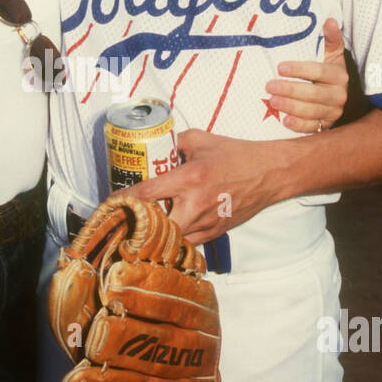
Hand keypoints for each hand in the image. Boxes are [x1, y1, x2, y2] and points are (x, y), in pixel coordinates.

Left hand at [124, 130, 289, 244]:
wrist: (270, 173)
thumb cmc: (238, 155)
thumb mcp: (202, 140)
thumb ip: (176, 142)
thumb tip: (156, 147)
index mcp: (191, 178)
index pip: (148, 193)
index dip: (125, 199)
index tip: (111, 203)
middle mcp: (197, 203)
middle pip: (157, 225)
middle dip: (140, 224)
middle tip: (128, 219)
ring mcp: (208, 221)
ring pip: (172, 237)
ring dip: (158, 233)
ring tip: (145, 226)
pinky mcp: (217, 231)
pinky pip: (189, 241)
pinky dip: (177, 237)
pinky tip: (170, 230)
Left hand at [265, 17, 346, 132]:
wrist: (338, 101)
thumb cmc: (327, 75)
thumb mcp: (332, 57)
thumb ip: (331, 40)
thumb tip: (329, 20)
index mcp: (339, 75)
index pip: (319, 72)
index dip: (300, 69)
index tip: (280, 67)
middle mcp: (339, 95)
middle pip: (313, 93)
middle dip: (290, 90)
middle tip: (269, 86)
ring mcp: (333, 113)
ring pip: (311, 111)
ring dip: (291, 107)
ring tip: (272, 101)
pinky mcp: (325, 126)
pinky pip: (312, 128)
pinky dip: (298, 125)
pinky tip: (284, 121)